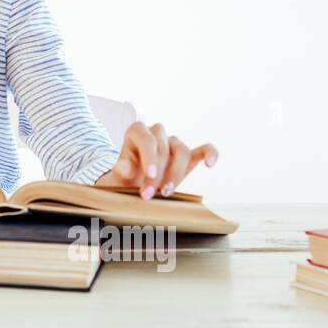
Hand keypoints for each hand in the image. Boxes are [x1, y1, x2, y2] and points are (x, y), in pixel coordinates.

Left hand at [93, 121, 217, 199]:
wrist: (133, 186)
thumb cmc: (124, 179)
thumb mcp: (117, 177)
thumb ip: (121, 171)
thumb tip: (121, 166)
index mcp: (137, 132)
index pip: (146, 138)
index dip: (149, 157)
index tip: (149, 176)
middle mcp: (156, 133)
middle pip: (164, 147)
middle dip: (158, 173)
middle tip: (149, 195)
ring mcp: (173, 143)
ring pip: (182, 150)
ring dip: (176, 173)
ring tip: (166, 192)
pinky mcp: (189, 156)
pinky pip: (204, 149)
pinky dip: (210, 154)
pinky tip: (210, 164)